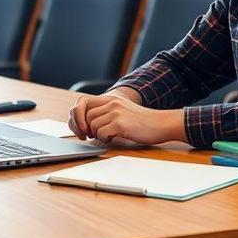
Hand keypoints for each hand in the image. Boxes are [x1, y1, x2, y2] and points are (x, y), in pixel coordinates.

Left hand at [69, 91, 183, 145]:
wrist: (160, 124)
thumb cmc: (141, 122)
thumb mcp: (122, 110)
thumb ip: (107, 112)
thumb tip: (86, 124)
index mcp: (110, 98)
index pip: (83, 103)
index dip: (77, 116)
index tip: (79, 128)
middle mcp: (112, 103)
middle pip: (86, 116)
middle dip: (84, 128)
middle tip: (88, 137)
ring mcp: (116, 112)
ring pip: (92, 125)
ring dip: (96, 134)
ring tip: (106, 136)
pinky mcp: (120, 124)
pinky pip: (101, 133)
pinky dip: (104, 138)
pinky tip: (112, 138)